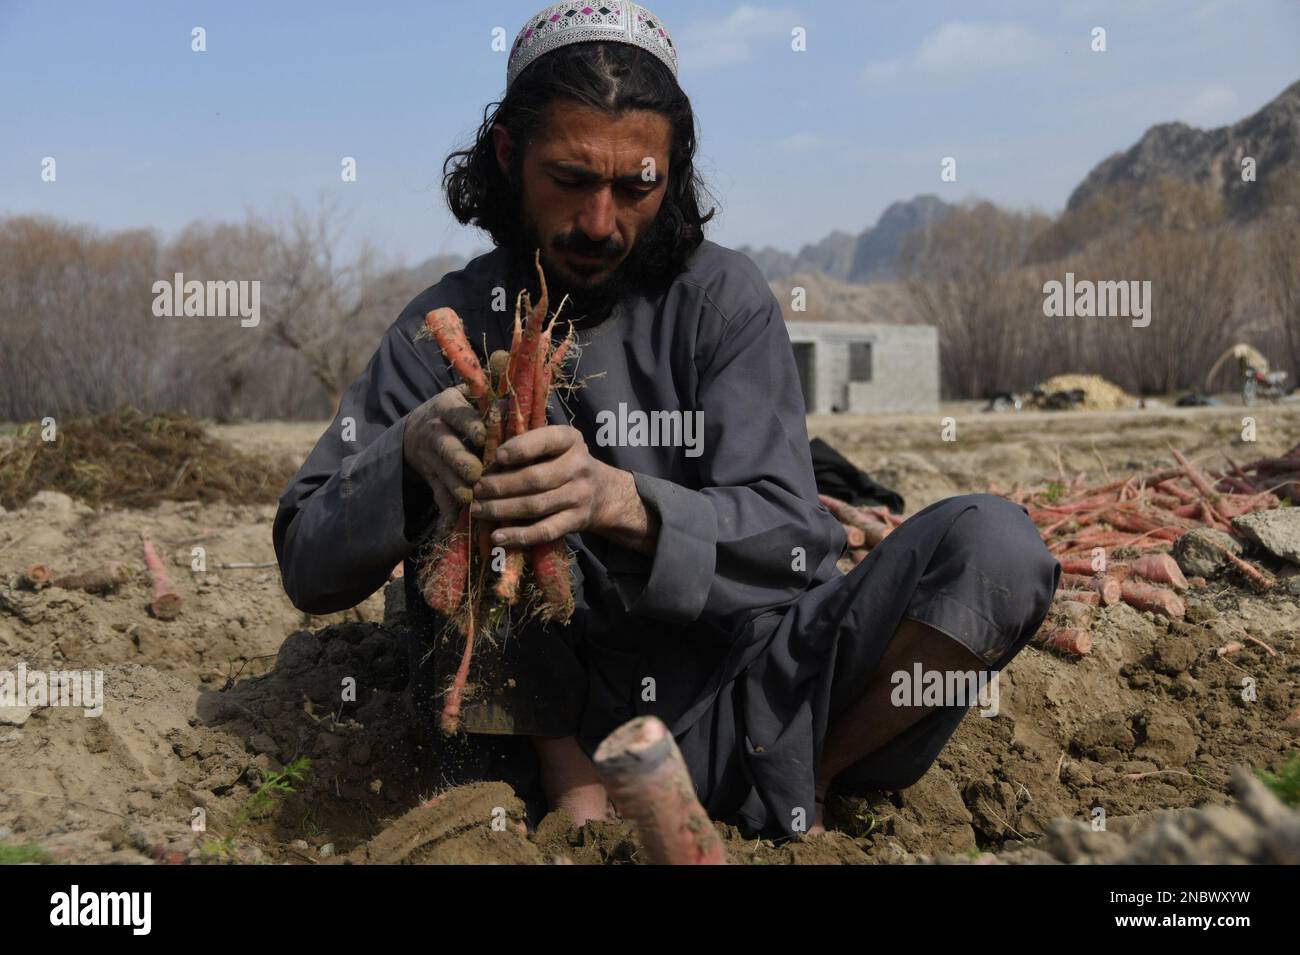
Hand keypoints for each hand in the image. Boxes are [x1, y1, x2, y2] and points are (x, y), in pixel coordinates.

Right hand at [403, 384, 485, 534]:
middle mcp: (435, 432)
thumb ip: (487, 395)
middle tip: (479, 475)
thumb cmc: (456, 410)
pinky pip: (438, 496)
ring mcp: (431, 458)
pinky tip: (455, 525)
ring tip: (478, 503)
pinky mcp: (431, 479)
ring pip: (445, 477)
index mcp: (447, 408)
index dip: (473, 428)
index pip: (459, 416)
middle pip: (448, 450)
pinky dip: (448, 513)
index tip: (484, 437)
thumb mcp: (465, 396)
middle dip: (464, 463)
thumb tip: (513, 395)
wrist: (415, 430)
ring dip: (461, 491)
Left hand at [468, 424, 621, 547]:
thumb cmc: (564, 463)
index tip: (497, 457)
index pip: (546, 441)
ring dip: (502, 509)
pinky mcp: (576, 521)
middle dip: (501, 486)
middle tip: (477, 490)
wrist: (603, 493)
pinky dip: (519, 536)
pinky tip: (498, 536)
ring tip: (478, 510)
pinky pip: (545, 531)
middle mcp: (579, 466)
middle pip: (535, 479)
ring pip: (536, 506)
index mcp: (570, 440)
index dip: (521, 449)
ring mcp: (579, 496)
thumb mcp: (555, 445)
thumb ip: (528, 446)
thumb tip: (488, 465)